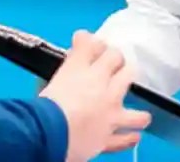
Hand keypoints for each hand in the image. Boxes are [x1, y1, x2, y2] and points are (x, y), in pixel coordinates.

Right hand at [39, 31, 151, 161]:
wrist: (48, 133)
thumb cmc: (40, 106)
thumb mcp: (45, 84)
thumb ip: (59, 77)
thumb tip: (63, 79)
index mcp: (79, 68)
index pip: (92, 44)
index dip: (90, 41)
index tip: (87, 42)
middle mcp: (101, 85)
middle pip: (121, 63)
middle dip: (119, 62)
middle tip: (114, 66)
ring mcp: (110, 112)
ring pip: (135, 106)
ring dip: (138, 111)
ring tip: (138, 112)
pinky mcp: (109, 137)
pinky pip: (126, 138)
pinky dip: (130, 137)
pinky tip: (134, 135)